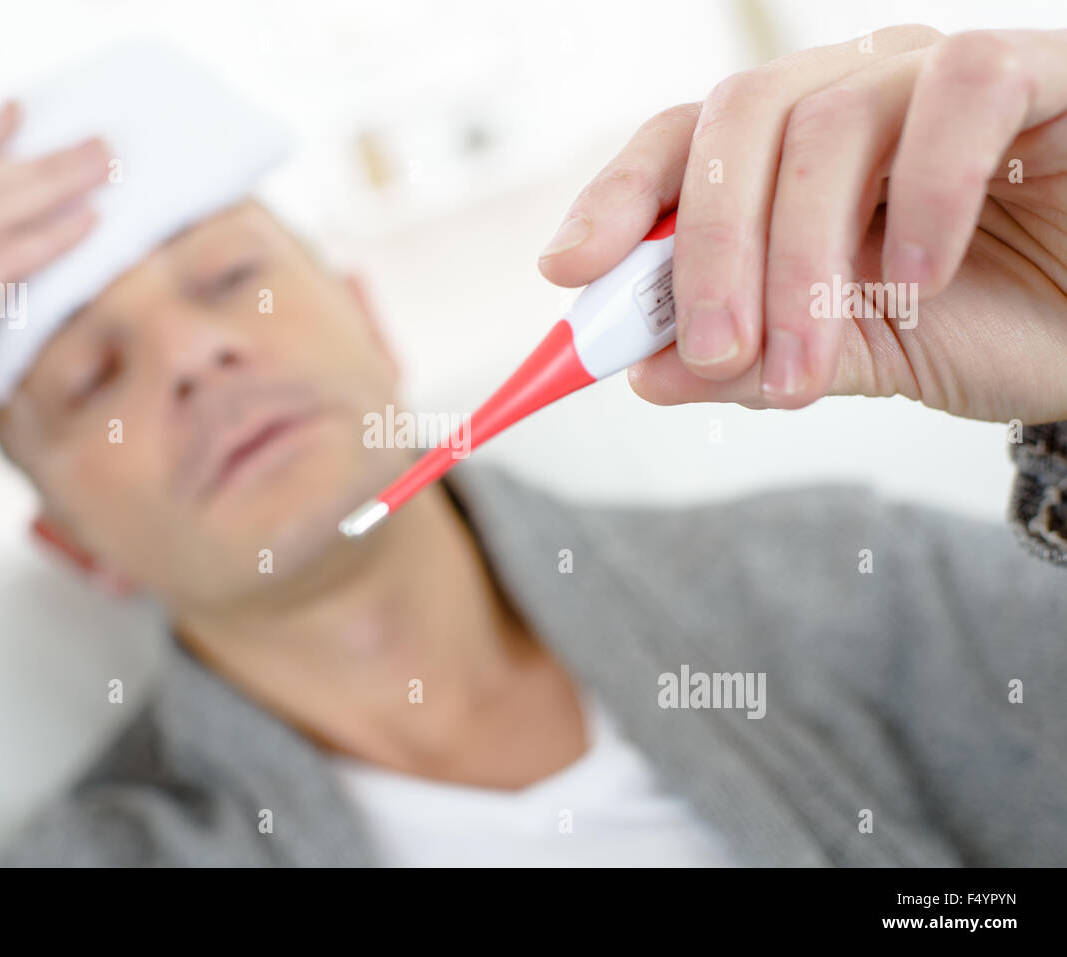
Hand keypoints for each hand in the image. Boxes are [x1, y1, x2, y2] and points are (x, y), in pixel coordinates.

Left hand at [539, 25, 1066, 425]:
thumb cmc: (990, 324)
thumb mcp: (851, 357)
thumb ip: (753, 358)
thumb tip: (642, 373)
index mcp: (791, 153)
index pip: (681, 143)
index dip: (615, 198)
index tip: (568, 270)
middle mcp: (854, 94)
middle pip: (737, 122)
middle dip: (707, 251)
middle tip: (714, 352)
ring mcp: (937, 76)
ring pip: (829, 121)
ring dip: (802, 260)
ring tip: (808, 364)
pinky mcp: (1037, 71)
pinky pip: (961, 92)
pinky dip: (927, 194)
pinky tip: (920, 278)